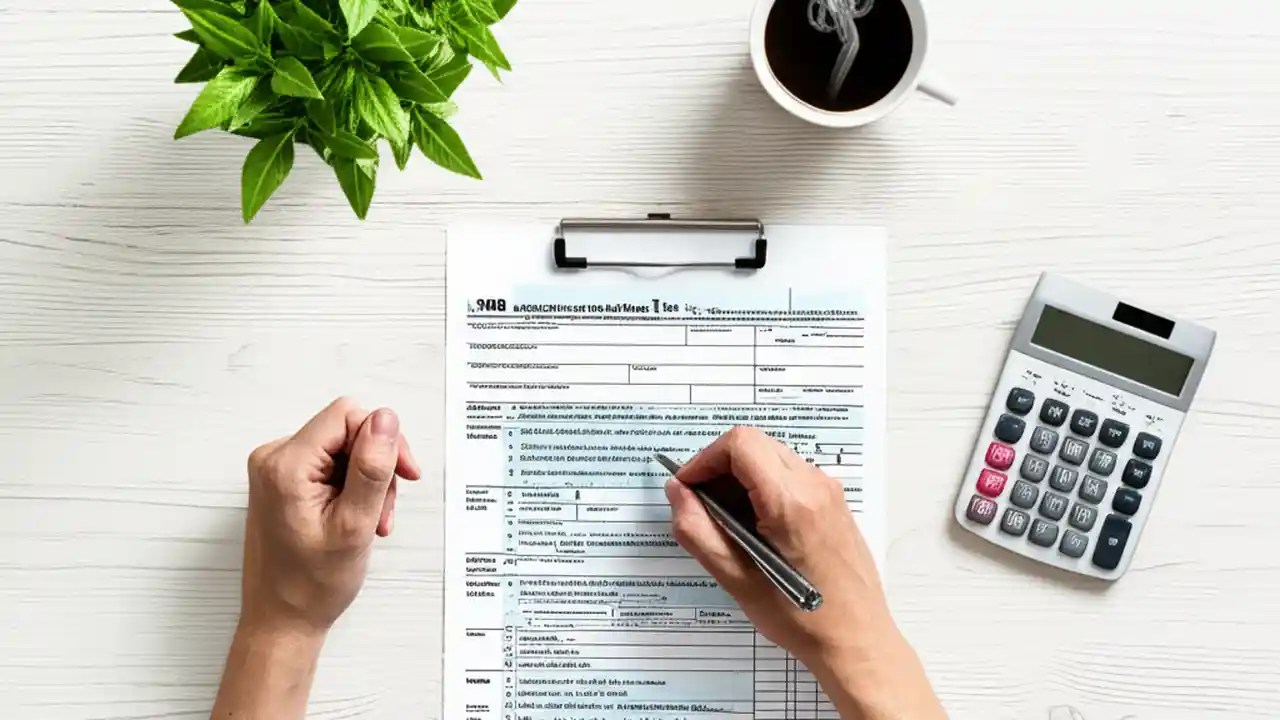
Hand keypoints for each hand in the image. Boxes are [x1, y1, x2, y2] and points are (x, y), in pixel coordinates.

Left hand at [214, 398, 420, 718]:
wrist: (282, 620)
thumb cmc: (310, 584)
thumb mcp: (354, 524)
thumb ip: (372, 468)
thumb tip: (386, 419)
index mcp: (285, 465)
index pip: (347, 415)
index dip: (384, 438)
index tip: (404, 472)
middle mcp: (274, 458)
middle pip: (346, 431)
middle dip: (376, 467)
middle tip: (383, 510)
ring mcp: (276, 470)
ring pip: (343, 449)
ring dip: (367, 482)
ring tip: (371, 522)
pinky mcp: (284, 482)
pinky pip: (330, 466)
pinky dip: (351, 489)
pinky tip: (357, 518)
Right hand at [666, 427, 944, 719]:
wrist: (856, 639)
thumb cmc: (800, 617)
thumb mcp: (735, 578)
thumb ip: (698, 530)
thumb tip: (678, 492)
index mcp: (790, 501)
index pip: (739, 443)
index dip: (704, 459)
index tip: (687, 487)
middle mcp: (814, 485)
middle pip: (754, 444)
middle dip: (719, 466)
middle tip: (702, 505)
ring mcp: (828, 491)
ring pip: (771, 456)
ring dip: (740, 476)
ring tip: (728, 521)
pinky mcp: (834, 501)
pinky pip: (789, 474)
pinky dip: (762, 486)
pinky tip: (755, 526)